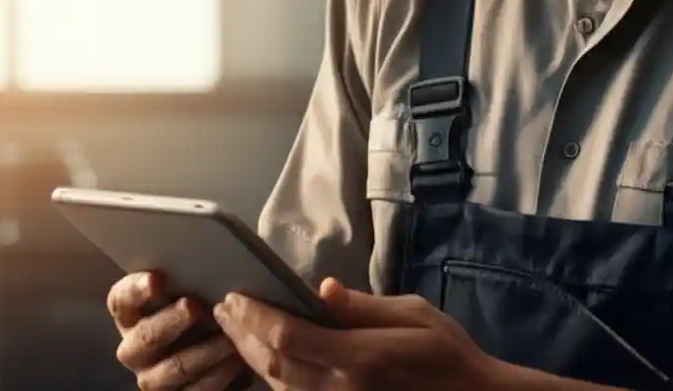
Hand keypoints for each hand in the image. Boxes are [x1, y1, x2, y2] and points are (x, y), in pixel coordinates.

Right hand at [108, 271, 248, 389]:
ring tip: (231, 339)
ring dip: (204, 353)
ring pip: (172, 369)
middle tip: (196, 306)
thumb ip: (193, 274)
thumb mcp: (200, 287)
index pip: (121, 300)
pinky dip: (218, 377)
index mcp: (134, 314)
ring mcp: (154, 376)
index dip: (136, 290)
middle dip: (171, 321)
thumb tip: (210, 254)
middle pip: (145, 337)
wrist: (225, 347)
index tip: (158, 278)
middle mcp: (136, 347)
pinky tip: (238, 362)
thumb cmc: (211, 304)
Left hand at [213, 278, 508, 390]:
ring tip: (236, 330)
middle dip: (242, 334)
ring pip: (277, 385)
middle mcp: (339, 390)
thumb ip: (365, 306)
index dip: (255, 317)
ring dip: (250, 357)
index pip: (288, 336)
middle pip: (271, 364)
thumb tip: (323, 291)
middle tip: (224, 309)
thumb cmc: (448, 355)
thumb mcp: (415, 315)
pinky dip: (273, 378)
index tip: (235, 296)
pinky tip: (265, 360)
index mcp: (358, 358)